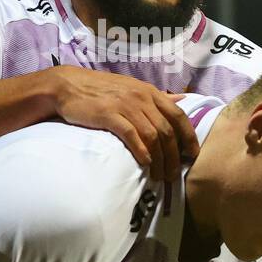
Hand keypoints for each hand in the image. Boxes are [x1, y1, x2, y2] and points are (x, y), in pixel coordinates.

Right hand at [48, 67, 199, 182]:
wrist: (69, 85)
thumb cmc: (102, 90)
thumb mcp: (134, 88)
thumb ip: (157, 97)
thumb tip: (182, 100)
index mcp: (150, 92)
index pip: (179, 115)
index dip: (189, 137)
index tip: (192, 156)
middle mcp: (142, 97)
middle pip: (167, 131)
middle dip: (173, 156)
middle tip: (173, 175)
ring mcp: (125, 105)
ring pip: (152, 135)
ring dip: (159, 159)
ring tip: (159, 176)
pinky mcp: (109, 114)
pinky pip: (131, 135)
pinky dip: (141, 151)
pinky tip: (145, 163)